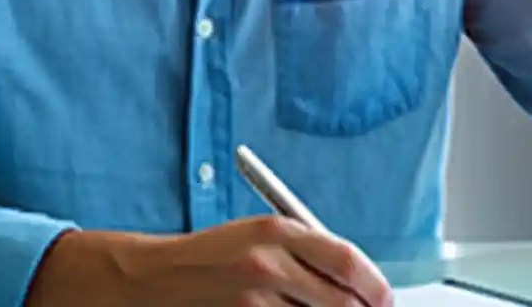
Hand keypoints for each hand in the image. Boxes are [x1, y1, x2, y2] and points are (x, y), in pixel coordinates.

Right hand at [25, 216, 391, 306]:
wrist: (148, 278)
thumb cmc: (209, 257)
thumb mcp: (258, 236)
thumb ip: (305, 250)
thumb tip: (355, 278)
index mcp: (278, 231)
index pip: (346, 260)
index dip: (374, 284)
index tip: (383, 298)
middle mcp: (268, 263)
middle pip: (340, 299)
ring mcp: (253, 299)